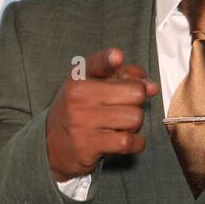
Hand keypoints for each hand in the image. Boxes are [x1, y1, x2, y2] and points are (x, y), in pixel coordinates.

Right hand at [45, 47, 158, 181]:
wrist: (52, 145)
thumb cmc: (80, 111)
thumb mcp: (93, 86)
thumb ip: (124, 76)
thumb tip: (152, 87)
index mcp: (79, 77)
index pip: (97, 63)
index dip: (109, 59)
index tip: (117, 57)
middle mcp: (78, 96)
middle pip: (135, 93)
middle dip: (136, 103)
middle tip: (123, 108)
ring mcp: (82, 121)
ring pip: (135, 118)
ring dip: (134, 124)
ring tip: (120, 125)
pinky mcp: (89, 145)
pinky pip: (129, 141)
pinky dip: (136, 143)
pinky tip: (126, 140)